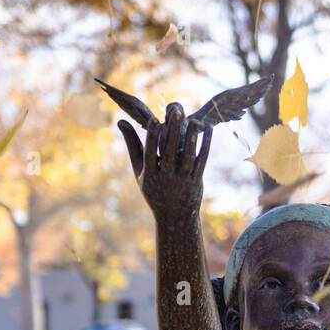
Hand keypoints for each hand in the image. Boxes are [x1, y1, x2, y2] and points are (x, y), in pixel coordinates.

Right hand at [117, 103, 211, 222]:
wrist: (175, 217)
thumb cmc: (154, 189)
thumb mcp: (140, 170)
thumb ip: (132, 144)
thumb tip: (120, 121)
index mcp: (150, 174)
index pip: (149, 153)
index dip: (151, 136)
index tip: (154, 119)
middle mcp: (166, 177)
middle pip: (170, 151)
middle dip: (173, 132)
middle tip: (176, 112)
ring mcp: (182, 179)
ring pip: (188, 156)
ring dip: (192, 137)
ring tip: (195, 119)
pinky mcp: (196, 180)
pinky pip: (202, 160)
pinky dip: (206, 144)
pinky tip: (208, 129)